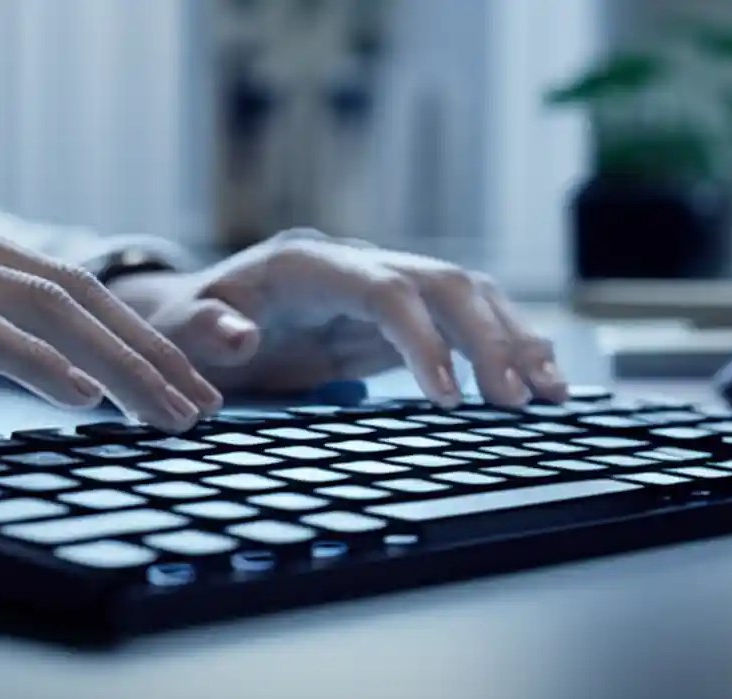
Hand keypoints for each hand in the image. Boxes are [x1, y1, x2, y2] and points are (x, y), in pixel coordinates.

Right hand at [0, 184, 220, 430]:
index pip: (55, 277)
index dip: (126, 331)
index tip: (172, 378)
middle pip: (69, 289)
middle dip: (147, 351)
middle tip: (200, 402)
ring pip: (42, 307)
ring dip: (118, 366)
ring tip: (167, 413)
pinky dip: (37, 363)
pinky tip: (80, 399)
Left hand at [109, 228, 567, 407]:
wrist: (201, 313)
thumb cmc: (190, 322)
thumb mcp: (180, 326)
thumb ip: (205, 330)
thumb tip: (241, 338)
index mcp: (309, 263)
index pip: (385, 290)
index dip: (423, 340)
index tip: (449, 399)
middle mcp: (359, 264)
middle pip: (445, 285)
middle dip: (489, 340)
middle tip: (518, 402)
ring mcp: (386, 286)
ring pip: (469, 297)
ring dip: (513, 341)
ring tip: (551, 394)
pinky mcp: (401, 315)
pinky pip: (464, 322)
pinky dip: (503, 347)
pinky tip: (539, 379)